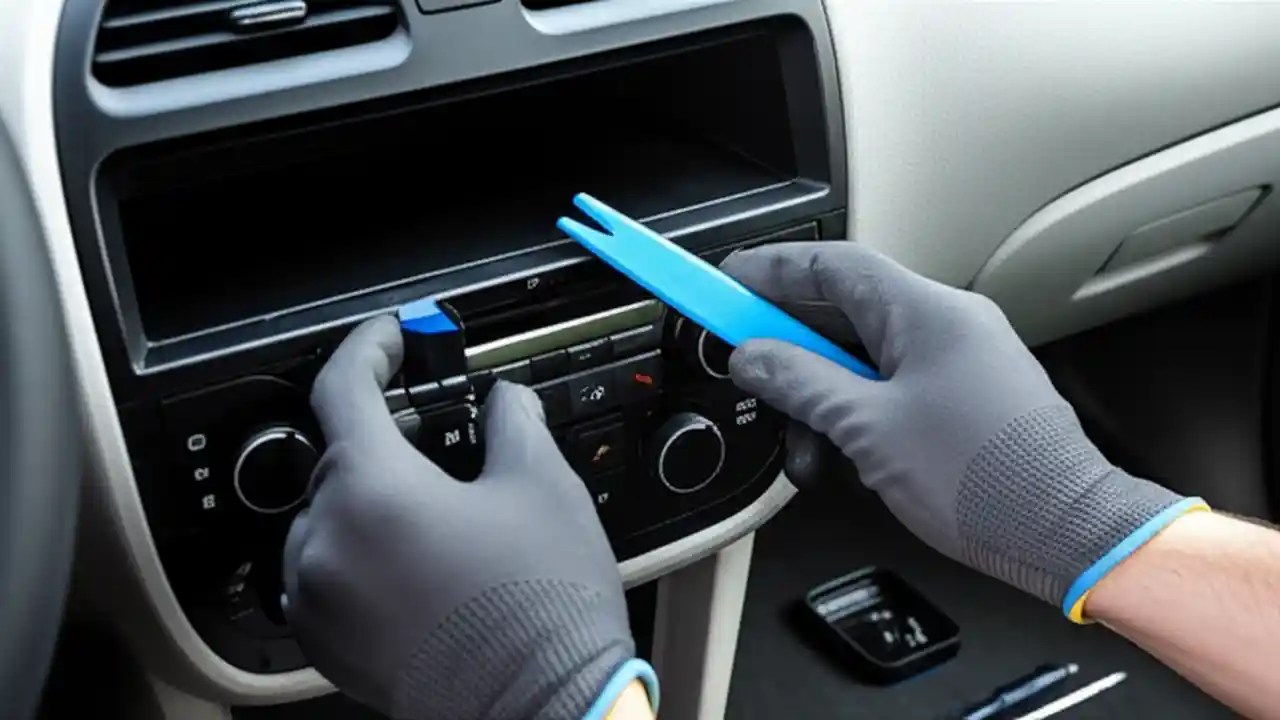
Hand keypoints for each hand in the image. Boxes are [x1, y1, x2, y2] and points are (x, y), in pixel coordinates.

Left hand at [282, 317, 652, 718]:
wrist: (539, 708)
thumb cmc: (539, 608)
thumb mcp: (543, 488)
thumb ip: (513, 422)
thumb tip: (504, 401)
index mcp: (372, 487)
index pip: (342, 386)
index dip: (369, 348)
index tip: (391, 338)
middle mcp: (325, 539)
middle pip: (340, 456)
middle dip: (388, 439)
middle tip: (442, 441)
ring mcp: (318, 596)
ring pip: (330, 516)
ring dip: (372, 500)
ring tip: (439, 516)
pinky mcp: (324, 641)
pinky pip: (325, 571)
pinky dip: (361, 551)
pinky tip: (418, 562)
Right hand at [722, 242, 1200, 617]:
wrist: (1064, 533)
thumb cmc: (985, 479)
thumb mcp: (867, 428)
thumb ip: (801, 383)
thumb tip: (754, 355)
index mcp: (926, 312)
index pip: (832, 264)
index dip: (771, 268)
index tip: (725, 279)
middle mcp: (947, 324)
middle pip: (845, 310)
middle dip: (790, 344)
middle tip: (747, 365)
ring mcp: (960, 360)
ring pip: (866, 355)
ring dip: (822, 392)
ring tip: (804, 444)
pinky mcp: (966, 397)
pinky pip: (894, 384)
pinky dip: (857, 410)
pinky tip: (842, 451)